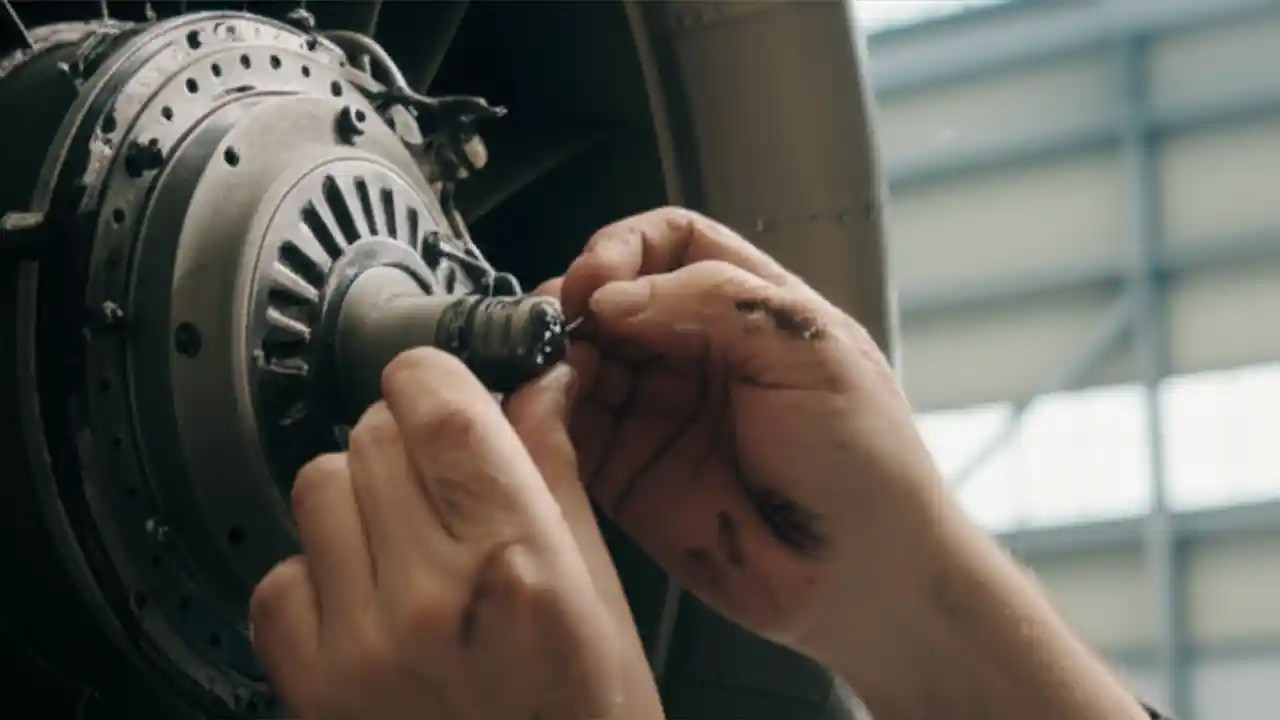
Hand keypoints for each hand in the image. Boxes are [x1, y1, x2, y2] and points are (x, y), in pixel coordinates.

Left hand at [249, 349, 659, 719]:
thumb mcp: (599, 593)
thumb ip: (554, 473)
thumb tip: (537, 385)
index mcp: (518, 565)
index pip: (436, 406)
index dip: (436, 379)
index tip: (444, 388)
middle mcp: (430, 601)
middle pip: (371, 435)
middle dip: (407, 438)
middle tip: (443, 480)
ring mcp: (358, 648)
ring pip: (317, 487)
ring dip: (360, 496)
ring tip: (408, 546)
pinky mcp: (308, 688)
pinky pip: (282, 572)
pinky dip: (320, 570)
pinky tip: (370, 602)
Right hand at [555, 207, 1148, 718]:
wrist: (865, 578)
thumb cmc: (864, 462)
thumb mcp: (808, 350)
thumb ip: (713, 302)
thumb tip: (610, 296)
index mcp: (747, 308)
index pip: (669, 244)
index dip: (625, 247)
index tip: (598, 276)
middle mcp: (695, 354)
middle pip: (610, 300)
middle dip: (575, 303)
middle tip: (555, 324)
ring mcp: (658, 413)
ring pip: (578, 362)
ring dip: (554, 359)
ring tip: (550, 370)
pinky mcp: (628, 476)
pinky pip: (566, 433)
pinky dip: (543, 416)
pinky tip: (546, 411)